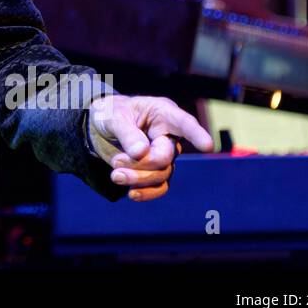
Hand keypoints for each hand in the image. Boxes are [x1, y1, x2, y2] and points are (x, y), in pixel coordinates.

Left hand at [87, 94, 213, 201]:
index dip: (196, 134)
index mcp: (162, 114)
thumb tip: (141, 153)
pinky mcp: (154, 171)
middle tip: (116, 161)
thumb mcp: (113, 117)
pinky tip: (132, 194)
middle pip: (166, 156)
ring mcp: (164, 155)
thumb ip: (127, 133)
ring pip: (162, 174)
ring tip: (115, 176)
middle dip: (142, 164)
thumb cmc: (110, 114)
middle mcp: (168, 135)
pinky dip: (146, 193)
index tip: (207, 146)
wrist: (100, 128)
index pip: (183, 123)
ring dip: (137, 178)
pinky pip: (159, 187)